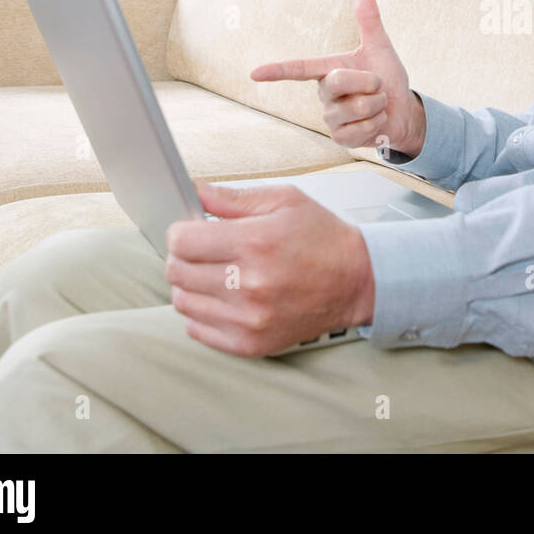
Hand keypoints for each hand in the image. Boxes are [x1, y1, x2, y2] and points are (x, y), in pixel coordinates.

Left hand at [165, 180, 375, 356]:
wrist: (356, 282)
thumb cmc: (322, 238)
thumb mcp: (284, 201)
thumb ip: (232, 197)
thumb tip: (192, 190)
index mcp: (256, 242)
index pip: (182, 241)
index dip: (181, 231)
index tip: (192, 230)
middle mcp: (249, 284)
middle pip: (177, 271)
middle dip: (184, 256)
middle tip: (205, 251)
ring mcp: (249, 319)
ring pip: (183, 301)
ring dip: (192, 285)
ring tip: (217, 274)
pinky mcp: (250, 343)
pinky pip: (197, 329)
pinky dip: (202, 313)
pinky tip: (224, 298)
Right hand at [250, 0, 425, 157]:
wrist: (402, 110)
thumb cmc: (387, 78)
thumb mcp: (380, 48)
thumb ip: (369, 23)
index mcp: (328, 70)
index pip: (299, 69)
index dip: (277, 71)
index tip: (254, 73)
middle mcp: (324, 94)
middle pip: (338, 81)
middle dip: (369, 80)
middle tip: (378, 84)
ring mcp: (330, 118)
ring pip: (356, 108)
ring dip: (378, 104)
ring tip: (378, 104)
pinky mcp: (341, 138)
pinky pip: (360, 130)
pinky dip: (377, 124)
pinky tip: (376, 123)